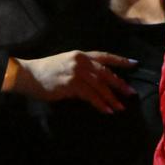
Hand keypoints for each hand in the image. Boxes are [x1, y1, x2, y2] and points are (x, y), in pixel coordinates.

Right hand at [4, 50, 136, 113]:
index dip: (120, 60)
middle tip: (131, 93)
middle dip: (120, 83)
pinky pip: (90, 96)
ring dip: (111, 98)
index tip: (134, 64)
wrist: (29, 74)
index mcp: (81, 54)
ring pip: (100, 86)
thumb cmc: (47, 70)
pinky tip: (107, 110)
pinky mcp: (71, 85)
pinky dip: (100, 103)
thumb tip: (98, 81)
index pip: (105, 56)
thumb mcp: (67, 62)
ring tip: (121, 107)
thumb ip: (83, 69)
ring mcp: (77, 72)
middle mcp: (81, 61)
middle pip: (106, 73)